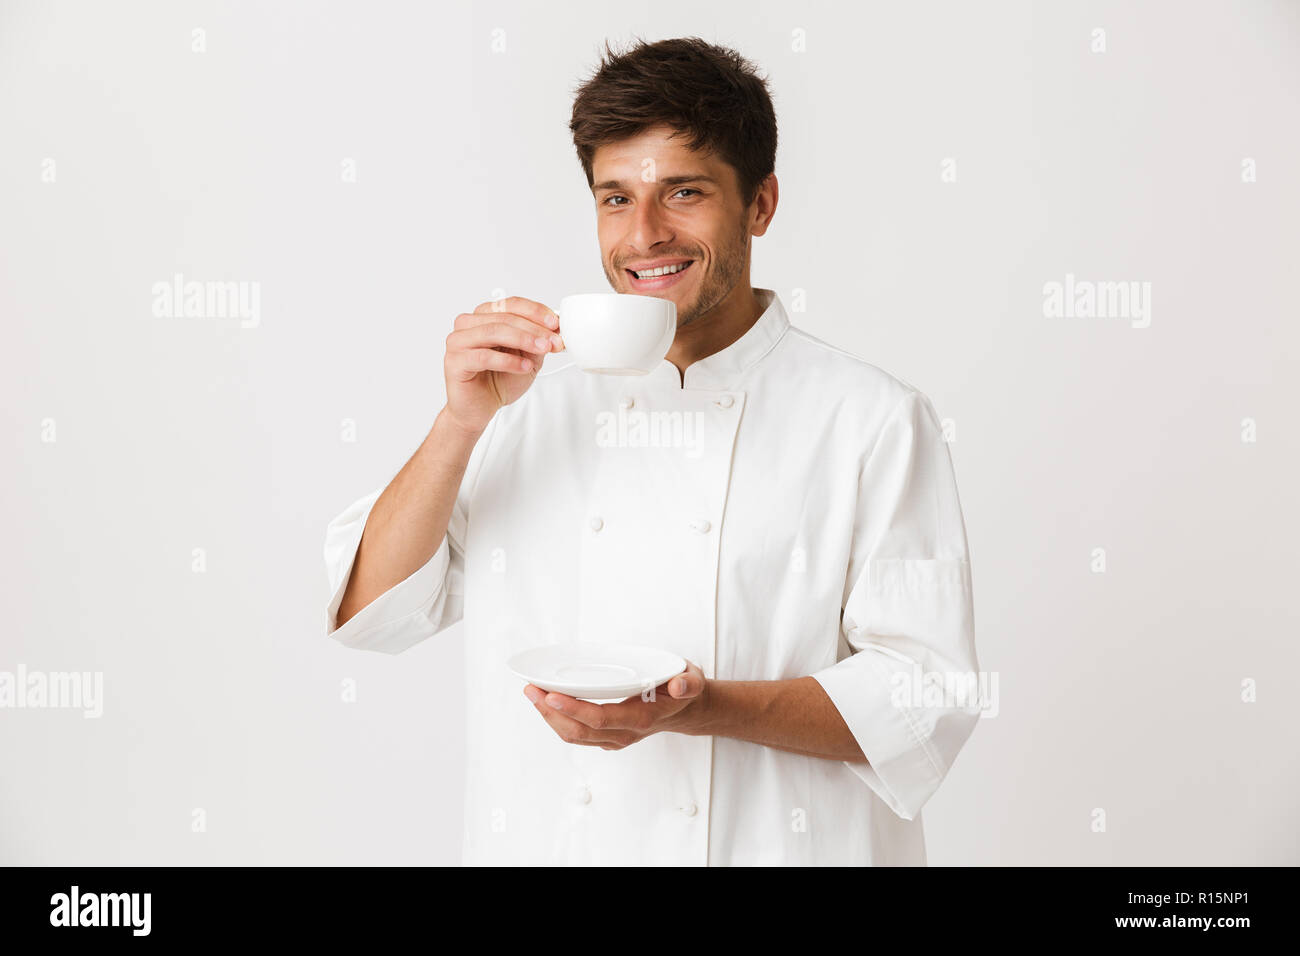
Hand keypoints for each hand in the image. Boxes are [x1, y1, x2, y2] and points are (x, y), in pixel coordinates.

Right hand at [443, 296, 564, 433]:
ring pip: (493, 332)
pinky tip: (524, 366)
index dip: (535, 311)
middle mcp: (468, 324)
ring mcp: (458, 341)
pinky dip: (508, 361)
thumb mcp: (527, 357)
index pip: (510, 304)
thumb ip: (538, 342)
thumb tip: (556, 330)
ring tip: (542, 349)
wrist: (479, 408)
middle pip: (504, 317)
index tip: (555, 323)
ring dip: (523, 339)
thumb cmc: (498, 381)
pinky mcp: (454, 361)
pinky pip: (483, 356)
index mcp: (484, 317)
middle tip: (553, 341)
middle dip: (534, 329)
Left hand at [523, 660, 707, 750]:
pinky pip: (577, 734)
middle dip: (551, 712)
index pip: (602, 719)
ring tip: (532, 694)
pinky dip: (558, 719)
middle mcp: (626, 733)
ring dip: (550, 717)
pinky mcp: (607, 736)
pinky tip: (547, 703)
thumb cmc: (684, 690)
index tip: (551, 694)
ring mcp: (615, 737)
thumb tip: (678, 686)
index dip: (574, 709)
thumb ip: (687, 683)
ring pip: (575, 736)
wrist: (686, 711)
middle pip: (580, 731)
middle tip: (531, 690)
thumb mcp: (693, 680)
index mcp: (642, 718)